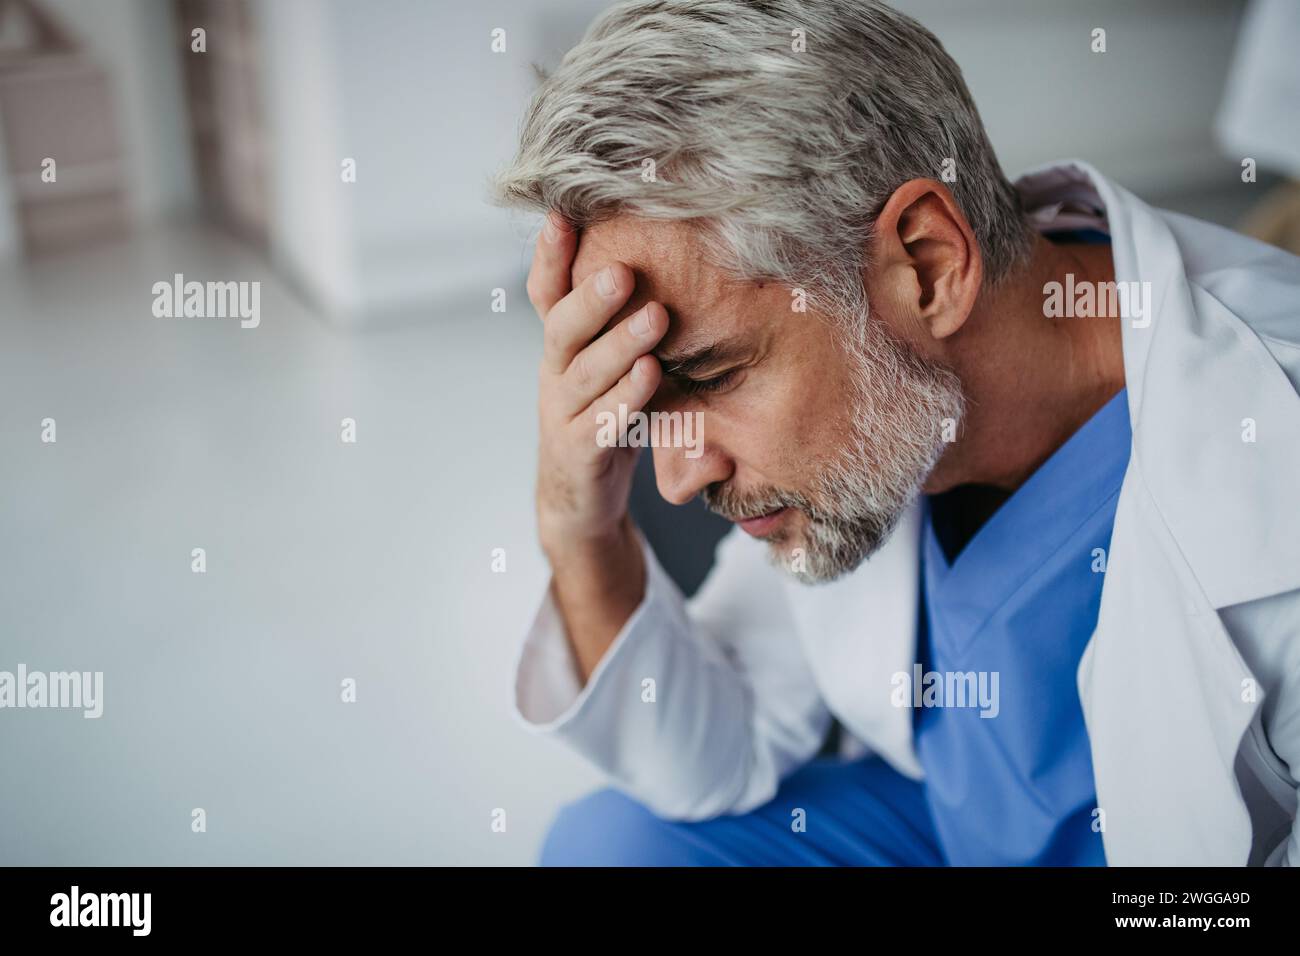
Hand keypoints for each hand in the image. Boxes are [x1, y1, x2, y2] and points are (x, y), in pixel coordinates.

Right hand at [528, 213, 667, 557]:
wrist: (580, 498)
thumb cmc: (606, 417)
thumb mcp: (612, 364)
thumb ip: (626, 323)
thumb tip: (674, 252)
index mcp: (563, 346)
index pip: (548, 294)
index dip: (550, 256)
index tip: (563, 214)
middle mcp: (555, 374)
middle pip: (562, 328)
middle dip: (591, 298)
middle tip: (624, 271)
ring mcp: (563, 414)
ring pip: (585, 374)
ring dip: (620, 344)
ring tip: (656, 318)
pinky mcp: (580, 453)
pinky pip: (601, 423)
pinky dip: (625, 398)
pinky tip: (650, 375)